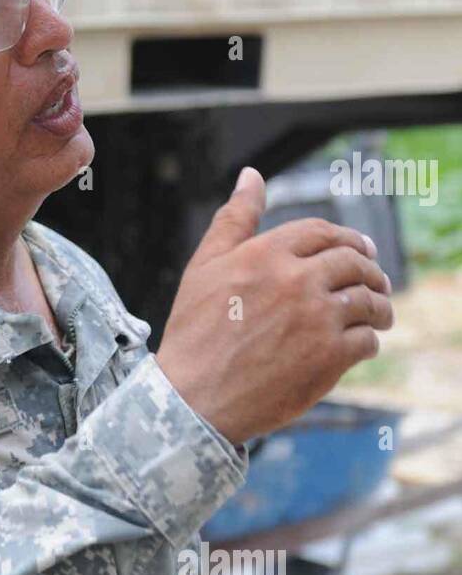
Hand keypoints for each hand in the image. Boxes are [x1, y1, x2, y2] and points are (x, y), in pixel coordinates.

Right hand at [155, 167, 393, 445]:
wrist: (193, 399)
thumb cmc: (194, 332)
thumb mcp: (205, 267)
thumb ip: (234, 218)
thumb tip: (251, 175)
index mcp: (267, 254)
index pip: (323, 232)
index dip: (346, 239)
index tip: (359, 250)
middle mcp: (297, 281)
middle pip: (354, 262)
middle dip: (370, 269)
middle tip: (374, 281)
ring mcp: (317, 319)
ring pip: (369, 300)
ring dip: (380, 305)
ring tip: (380, 314)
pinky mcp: (330, 357)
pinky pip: (367, 340)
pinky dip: (369, 340)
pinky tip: (362, 345)